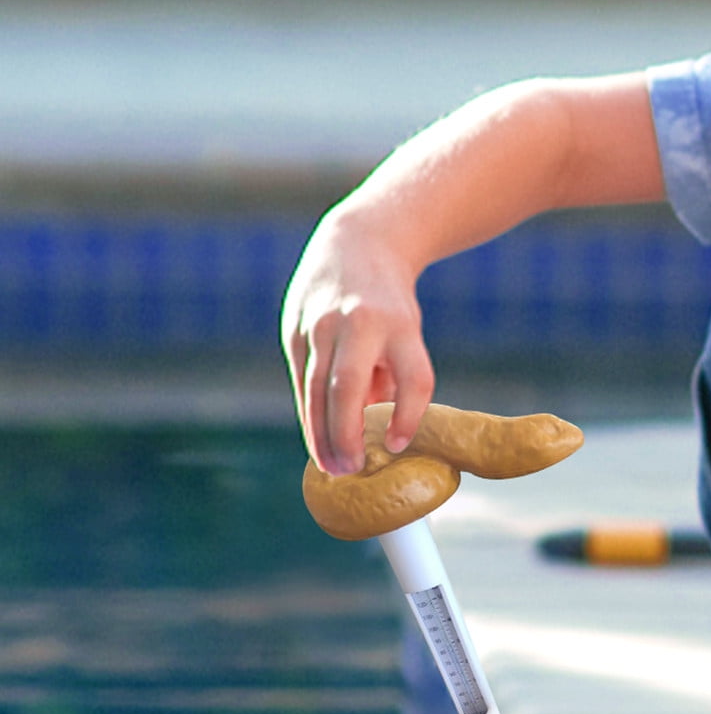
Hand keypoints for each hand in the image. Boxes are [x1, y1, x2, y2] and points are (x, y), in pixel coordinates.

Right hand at [280, 210, 434, 474]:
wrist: (357, 243)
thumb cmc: (389, 305)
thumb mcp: (405, 333)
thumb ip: (391, 378)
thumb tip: (377, 434)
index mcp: (400, 325)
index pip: (412, 379)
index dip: (408, 416)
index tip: (396, 445)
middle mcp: (357, 323)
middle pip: (348, 388)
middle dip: (346, 435)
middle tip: (351, 471)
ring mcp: (319, 324)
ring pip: (316, 389)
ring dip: (321, 434)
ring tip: (332, 467)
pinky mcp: (294, 328)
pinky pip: (302, 381)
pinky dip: (309, 413)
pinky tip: (316, 440)